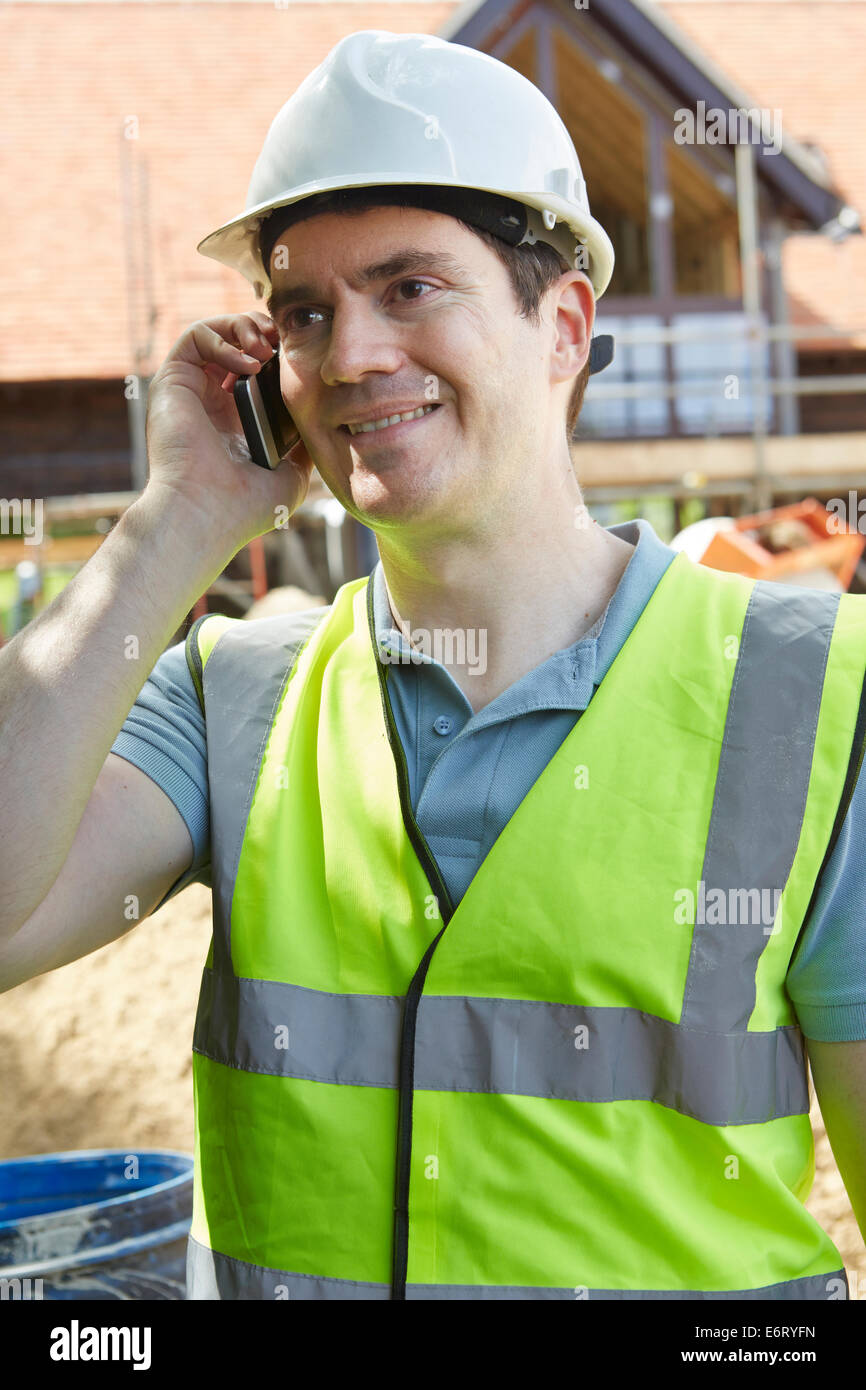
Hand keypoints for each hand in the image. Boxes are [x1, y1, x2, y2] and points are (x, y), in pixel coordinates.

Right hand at [143, 312, 313, 549]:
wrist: (207, 513)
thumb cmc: (245, 506)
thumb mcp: (292, 474)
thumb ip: (304, 444)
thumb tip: (324, 420)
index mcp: (236, 418)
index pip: (257, 365)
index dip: (279, 351)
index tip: (300, 356)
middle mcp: (211, 399)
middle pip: (237, 340)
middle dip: (264, 331)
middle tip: (283, 344)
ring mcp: (191, 389)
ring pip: (215, 330)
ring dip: (245, 327)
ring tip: (267, 348)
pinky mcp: (171, 381)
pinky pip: (196, 336)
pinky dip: (224, 337)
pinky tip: (249, 364)